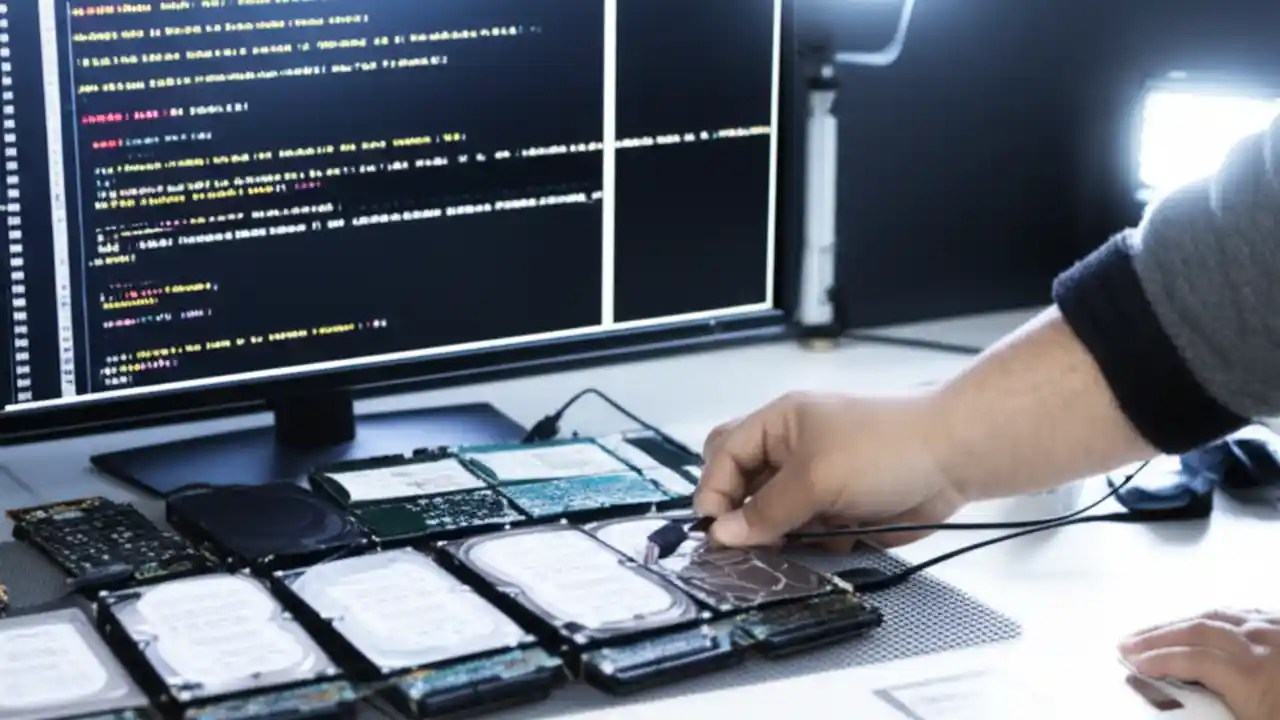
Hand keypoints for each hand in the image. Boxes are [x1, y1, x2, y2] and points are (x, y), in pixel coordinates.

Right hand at [694, 392, 969, 548]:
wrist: (952, 460)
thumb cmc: (885, 447)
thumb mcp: (815, 478)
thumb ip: (766, 511)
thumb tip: (722, 534)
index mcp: (778, 424)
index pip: (723, 454)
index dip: (714, 491)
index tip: (716, 529)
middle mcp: (791, 450)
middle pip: (743, 486)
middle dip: (747, 515)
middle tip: (757, 539)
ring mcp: (815, 480)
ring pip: (775, 516)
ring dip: (787, 532)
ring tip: (815, 531)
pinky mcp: (839, 508)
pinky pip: (808, 532)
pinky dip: (820, 539)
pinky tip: (845, 532)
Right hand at [1119, 608, 1279, 719]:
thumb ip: (1212, 710)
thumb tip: (1167, 702)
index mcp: (1253, 675)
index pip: (1195, 659)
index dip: (1161, 661)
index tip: (1132, 665)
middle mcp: (1261, 643)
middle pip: (1199, 629)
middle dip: (1157, 636)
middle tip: (1124, 644)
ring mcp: (1274, 628)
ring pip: (1218, 615)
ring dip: (1179, 622)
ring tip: (1151, 631)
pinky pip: (1242, 612)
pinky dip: (1213, 616)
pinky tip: (1200, 620)